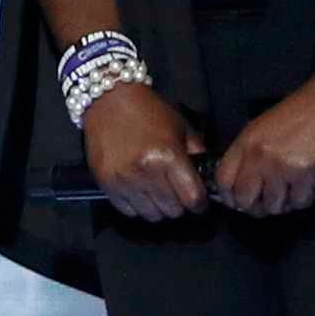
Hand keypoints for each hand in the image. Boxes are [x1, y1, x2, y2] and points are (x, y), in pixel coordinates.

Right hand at [78, 82, 210, 223]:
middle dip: (179, 205)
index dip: (199, 203)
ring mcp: (124, 180)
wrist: (110, 99)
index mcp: (169, 156)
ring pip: (151, 215)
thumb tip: (208, 180)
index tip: (198, 201)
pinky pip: (128, 211)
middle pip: (173, 211)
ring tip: (157, 193)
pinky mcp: (106, 183)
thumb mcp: (181, 127)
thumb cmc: (149, 112)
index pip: (193, 198)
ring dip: (158, 207)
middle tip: (176, 193)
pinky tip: (138, 191)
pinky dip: (136, 205)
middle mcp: (146, 172)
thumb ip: (197, 154)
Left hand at [209, 79, 314, 217]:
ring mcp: (280, 166)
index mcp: (246, 141)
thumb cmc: (303, 111)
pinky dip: (304, 199)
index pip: (223, 180)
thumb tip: (245, 183)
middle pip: (245, 198)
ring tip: (293, 191)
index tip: (240, 202)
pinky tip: (310, 185)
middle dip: (256, 207)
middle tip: (269, 203)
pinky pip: (299, 202)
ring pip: (273, 205)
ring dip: (284, 204)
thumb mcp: (265, 127)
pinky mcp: (305, 173)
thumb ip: (251, 152)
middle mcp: (258, 155)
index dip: (230, 197)